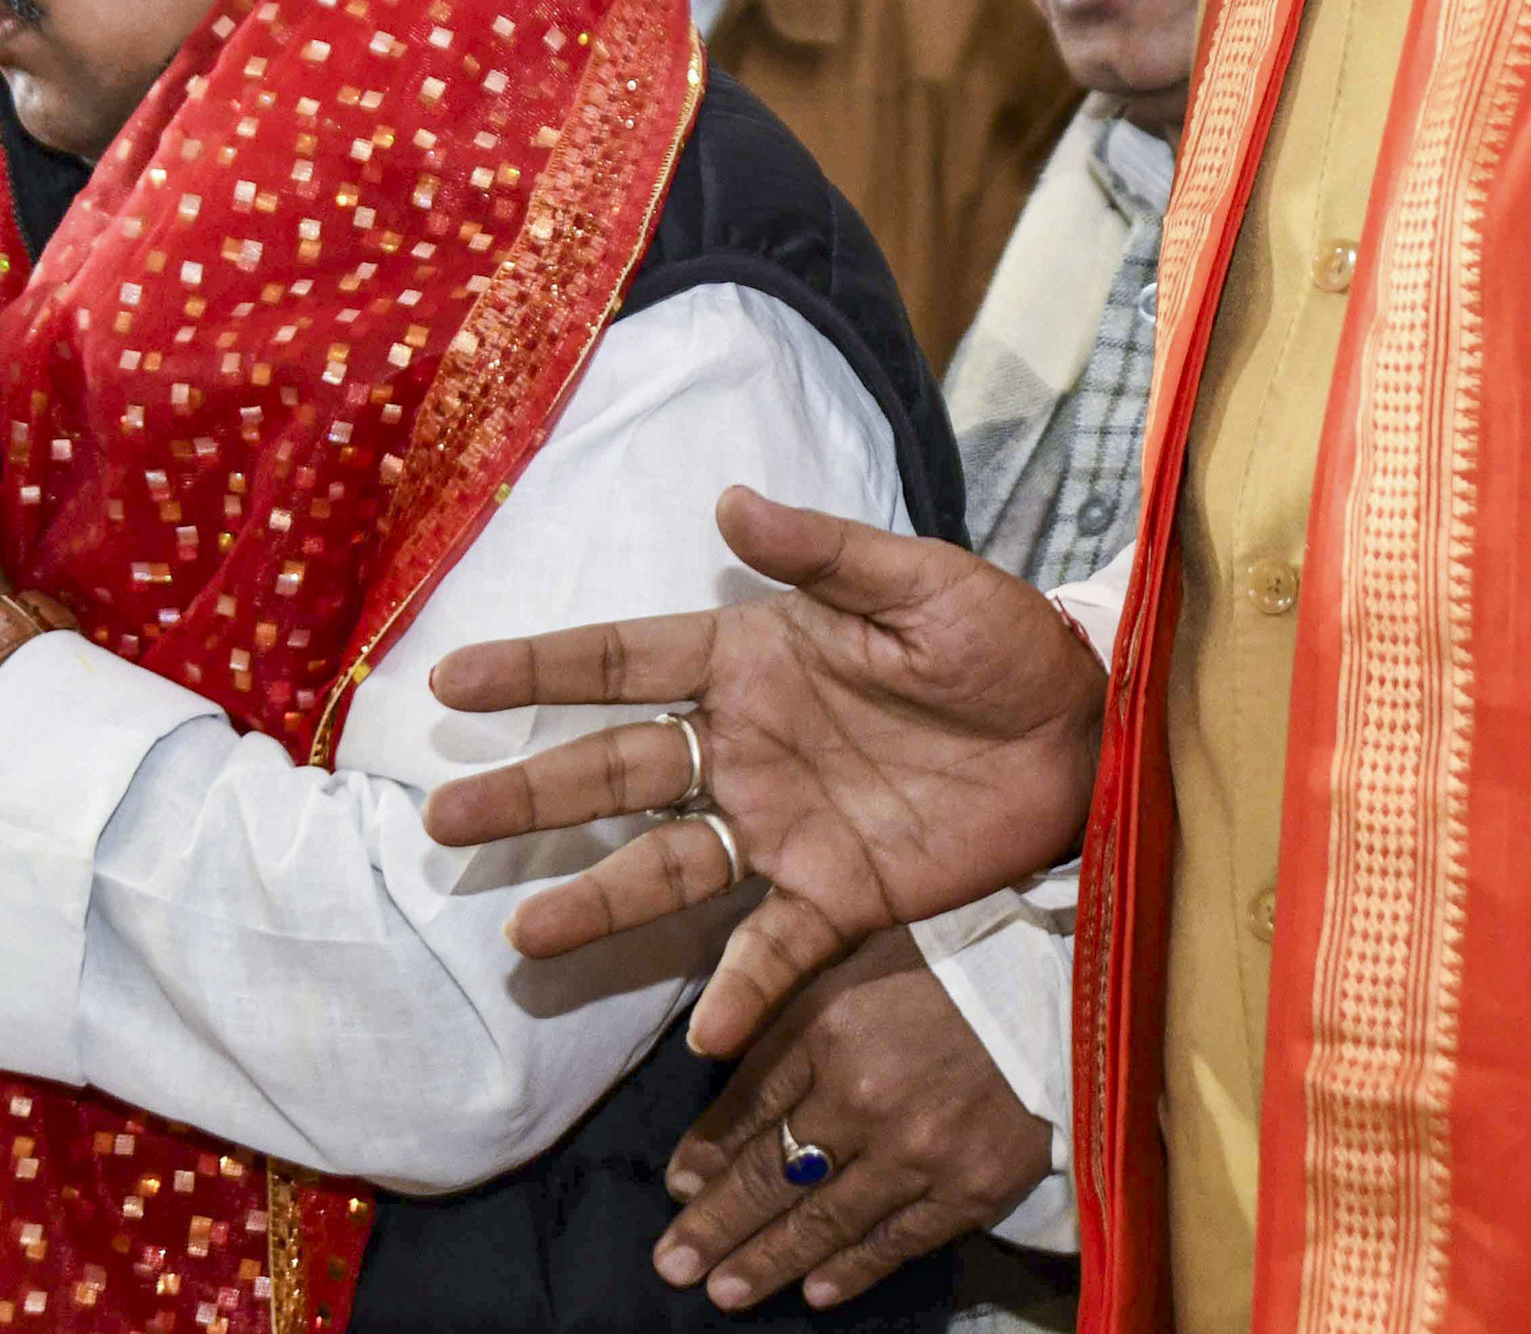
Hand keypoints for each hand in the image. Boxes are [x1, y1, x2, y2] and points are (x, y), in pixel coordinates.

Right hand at [423, 490, 1102, 1055]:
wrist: (1086, 731)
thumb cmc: (997, 640)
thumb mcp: (918, 581)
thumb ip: (824, 553)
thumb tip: (729, 498)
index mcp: (749, 657)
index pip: (621, 661)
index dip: (535, 669)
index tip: (447, 682)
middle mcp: (744, 744)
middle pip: (614, 770)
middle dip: (529, 794)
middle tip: (444, 823)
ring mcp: (784, 826)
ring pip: (667, 866)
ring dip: (598, 900)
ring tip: (525, 933)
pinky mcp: (842, 895)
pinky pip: (775, 947)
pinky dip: (740, 988)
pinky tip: (701, 1033)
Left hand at [652, 926, 1050, 1310]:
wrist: (1060, 991)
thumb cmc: (943, 967)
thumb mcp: (848, 970)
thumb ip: (782, 1027)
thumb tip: (714, 1086)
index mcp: (827, 1027)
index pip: (748, 1108)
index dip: (706, 1155)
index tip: (676, 1190)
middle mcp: (862, 1094)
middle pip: (772, 1175)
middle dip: (716, 1228)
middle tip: (672, 1266)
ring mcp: (917, 1149)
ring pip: (824, 1220)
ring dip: (767, 1262)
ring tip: (723, 1293)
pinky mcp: (970, 1187)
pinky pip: (896, 1241)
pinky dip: (850, 1271)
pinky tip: (812, 1293)